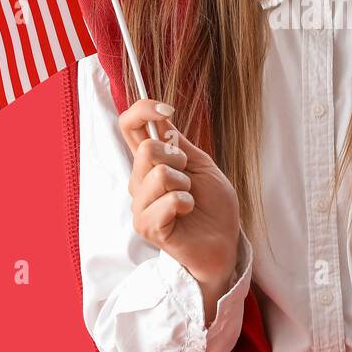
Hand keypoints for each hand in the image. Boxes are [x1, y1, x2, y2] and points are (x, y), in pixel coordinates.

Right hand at [118, 99, 240, 301]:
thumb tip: (161, 118)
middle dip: (178, 158)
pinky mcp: (147, 227)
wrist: (223, 241)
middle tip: (189, 178)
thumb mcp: (201, 165)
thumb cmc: (212, 206)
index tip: (167, 109)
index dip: (142, 110)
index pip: (129, 126)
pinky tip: (187, 213)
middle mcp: (139, 182)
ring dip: (185, 185)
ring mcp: (140, 205)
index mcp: (150, 163)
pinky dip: (185, 203)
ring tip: (189, 200)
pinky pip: (167, 201)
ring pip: (159, 175)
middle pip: (147, 149)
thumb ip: (179, 144)